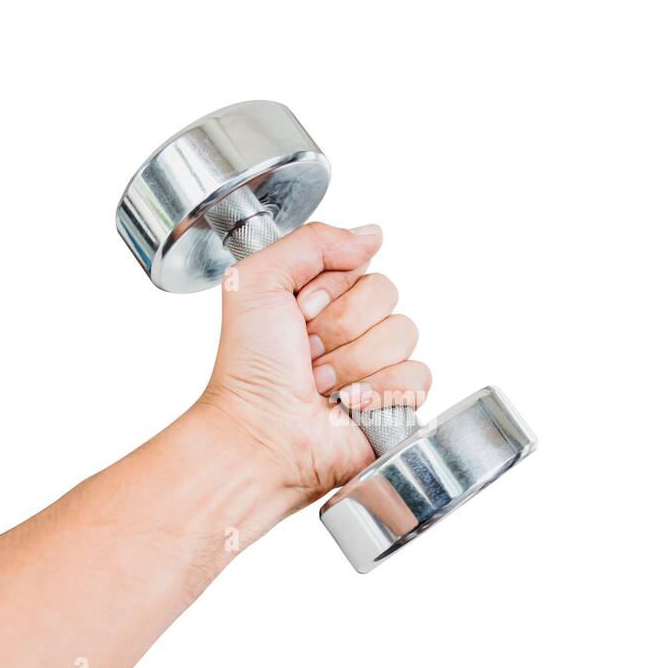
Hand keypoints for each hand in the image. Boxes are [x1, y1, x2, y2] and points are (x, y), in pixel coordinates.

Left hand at [195, 222, 430, 505]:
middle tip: (306, 355)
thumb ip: (312, 241)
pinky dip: (379, 390)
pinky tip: (349, 405)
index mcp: (323, 295)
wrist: (261, 432)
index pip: (360, 263)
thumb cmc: (250, 367)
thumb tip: (372, 235)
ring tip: (320, 385)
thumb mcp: (258, 280)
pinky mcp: (397, 400)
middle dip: (340, 327)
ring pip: (402, 333)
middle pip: (385, 293)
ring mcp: (377, 363)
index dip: (329, 289)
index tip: (299, 314)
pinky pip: (418, 374)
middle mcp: (352, 326)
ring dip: (353, 363)